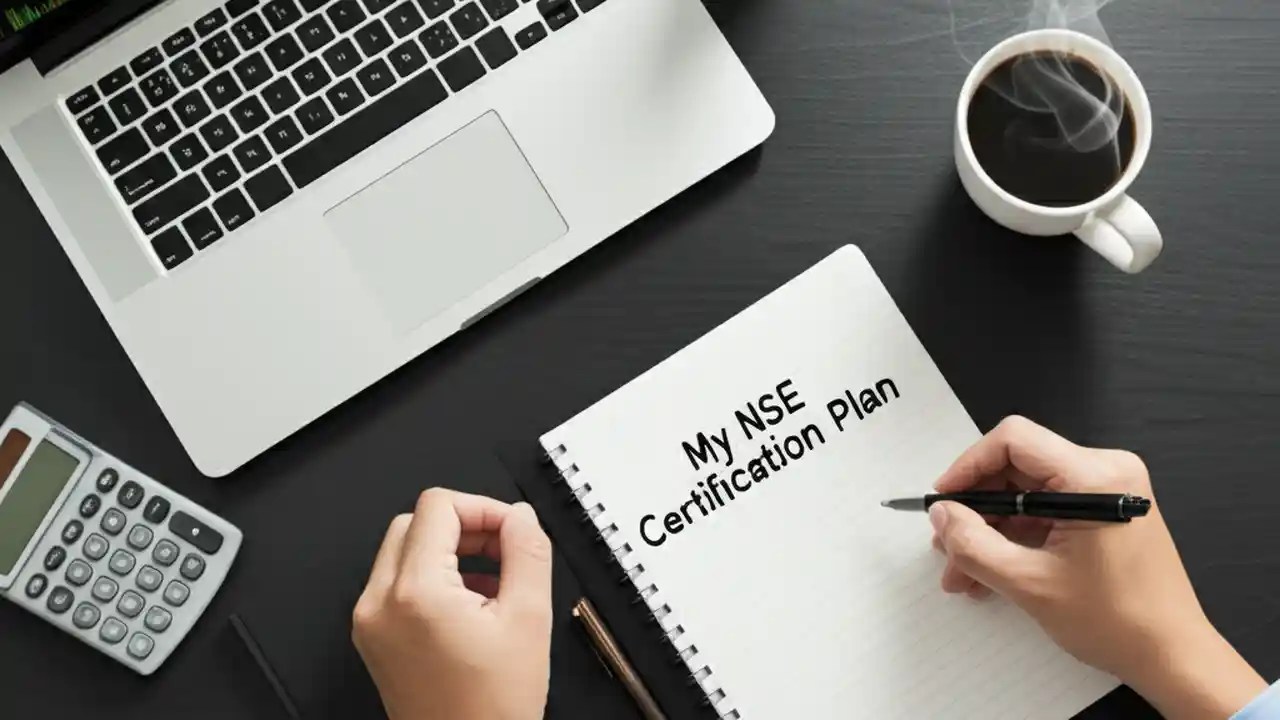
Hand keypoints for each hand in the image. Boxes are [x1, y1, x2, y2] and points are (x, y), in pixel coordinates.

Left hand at [352, 489, 552, 719]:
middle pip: (416, 522)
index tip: (510, 528)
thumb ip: (528, 552)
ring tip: (493, 585)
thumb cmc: (491, 708)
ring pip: (404, 550)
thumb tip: (520, 517)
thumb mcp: (530, 619)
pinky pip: (398, 583)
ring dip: (449, 552)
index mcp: (415, 592)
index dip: (483, 508)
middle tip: (503, 551)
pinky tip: (471, 606)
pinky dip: (433, 578)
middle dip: (465, 527)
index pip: (438, 506)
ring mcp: (371, 622)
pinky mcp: (374, 638)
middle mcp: (379, 603)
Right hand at [929, 417, 1265, 719]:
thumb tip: (941, 514)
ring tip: (963, 570)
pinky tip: (990, 571)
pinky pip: (1047, 510)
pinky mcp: (1106, 511)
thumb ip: (973, 544)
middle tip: (947, 544)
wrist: (1171, 655)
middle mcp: (1107, 472)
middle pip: (1017, 467)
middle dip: (977, 509)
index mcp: (1096, 477)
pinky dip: (1017, 537)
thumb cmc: (1117, 621)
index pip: (1014, 441)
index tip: (943, 500)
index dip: (968, 466)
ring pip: (1027, 493)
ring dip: (992, 530)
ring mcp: (1109, 491)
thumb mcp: (1029, 583)